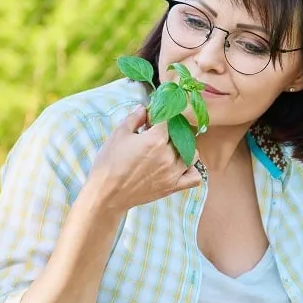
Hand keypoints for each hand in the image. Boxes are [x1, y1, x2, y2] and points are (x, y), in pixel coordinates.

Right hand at [85, 107, 202, 212]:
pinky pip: (194, 177)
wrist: (107, 194)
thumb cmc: (110, 163)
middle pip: (180, 136)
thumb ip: (134, 118)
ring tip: (170, 150)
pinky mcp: (173, 187)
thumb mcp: (119, 135)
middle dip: (170, 132)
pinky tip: (181, 166)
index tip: (151, 121)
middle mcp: (168, 155)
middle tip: (156, 136)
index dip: (160, 117)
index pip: (169, 120)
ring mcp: (173, 172)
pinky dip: (191, 170)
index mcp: (156, 139)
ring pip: (192, 154)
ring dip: (184, 149)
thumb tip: (144, 108)